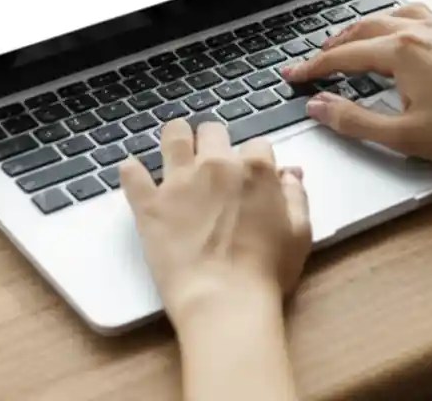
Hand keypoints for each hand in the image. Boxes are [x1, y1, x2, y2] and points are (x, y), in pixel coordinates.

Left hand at [120, 120, 311, 328]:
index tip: (253, 176)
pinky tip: (135, 172)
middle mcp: (216, 165)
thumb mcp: (300, 234)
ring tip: (176, 146)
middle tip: (214, 160)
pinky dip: (132, 171)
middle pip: (213, 131)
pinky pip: (132, 175)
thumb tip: (289, 175)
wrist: (225, 300)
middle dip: (215, 142)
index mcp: (255, 170)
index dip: (257, 160)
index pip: (258, 145)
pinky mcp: (150, 205)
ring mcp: (179, 182)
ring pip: (172, 136)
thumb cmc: (267, 272)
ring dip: (176, 137)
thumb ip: (296, 197)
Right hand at [283, 4, 431, 163]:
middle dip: (332, 44)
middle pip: (361, 28)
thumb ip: (354, 120)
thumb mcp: (402, 134)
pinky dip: (393, 19)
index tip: (293, 75)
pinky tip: (396, 30)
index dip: (313, 67)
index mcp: (400, 51)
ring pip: (388, 15)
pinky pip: (415, 15)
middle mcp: (417, 32)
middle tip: (312, 61)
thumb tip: (319, 107)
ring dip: (361, 27)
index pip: (343, 56)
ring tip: (346, 40)